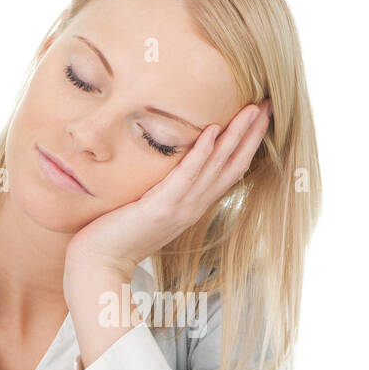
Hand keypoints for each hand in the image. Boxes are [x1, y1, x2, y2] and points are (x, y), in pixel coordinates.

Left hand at [64, 99, 271, 279]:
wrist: (100, 264)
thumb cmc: (118, 235)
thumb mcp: (149, 207)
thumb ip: (164, 189)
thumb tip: (166, 167)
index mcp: (193, 205)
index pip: (229, 170)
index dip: (248, 143)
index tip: (259, 116)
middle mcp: (194, 206)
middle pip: (232, 165)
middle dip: (251, 134)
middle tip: (268, 105)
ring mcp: (180, 208)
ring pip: (216, 166)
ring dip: (236, 136)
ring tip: (251, 109)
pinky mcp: (161, 209)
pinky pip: (186, 177)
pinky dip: (201, 154)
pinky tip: (213, 131)